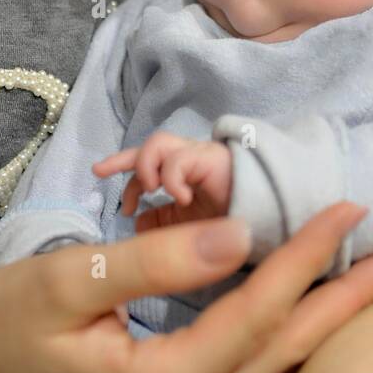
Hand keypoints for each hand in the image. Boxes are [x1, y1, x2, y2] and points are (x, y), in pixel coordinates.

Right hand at [0, 203, 372, 372]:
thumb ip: (155, 258)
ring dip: (327, 326)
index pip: (253, 314)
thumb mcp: (69, 279)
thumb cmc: (3, 321)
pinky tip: (313, 324)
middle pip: (282, 356)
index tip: (345, 209)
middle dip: (345, 300)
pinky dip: (289, 351)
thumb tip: (236, 231)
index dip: (304, 259)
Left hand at [93, 132, 232, 229]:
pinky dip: (171, 178)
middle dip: (124, 157)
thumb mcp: (191, 229)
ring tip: (149, 190)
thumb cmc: (235, 226)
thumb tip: (139, 222)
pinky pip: (182, 160)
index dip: (122, 165)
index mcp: (184, 175)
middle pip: (151, 145)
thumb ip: (165, 225)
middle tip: (101, 171)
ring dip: (147, 165)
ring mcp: (203, 158)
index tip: (98, 175)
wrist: (274, 224)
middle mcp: (191, 161)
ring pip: (162, 143)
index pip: (147, 161)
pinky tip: (179, 199)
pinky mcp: (214, 160)